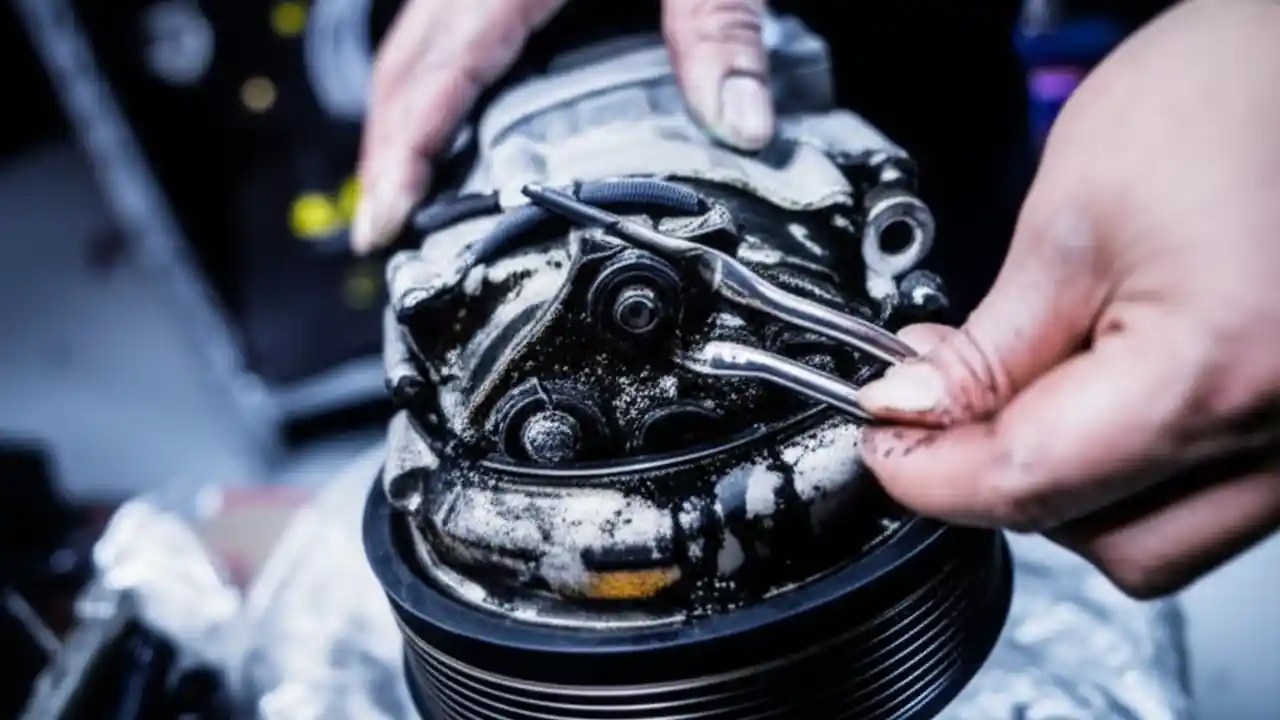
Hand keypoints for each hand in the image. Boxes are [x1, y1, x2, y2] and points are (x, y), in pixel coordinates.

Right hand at [351, 0, 775, 253]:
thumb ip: (721, 26)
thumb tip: (740, 124)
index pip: (437, 73)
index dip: (403, 154)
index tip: (384, 223)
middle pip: (404, 61)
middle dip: (387, 147)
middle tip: (385, 224)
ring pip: (419, 37)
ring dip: (407, 112)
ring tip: (413, 178)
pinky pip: (452, 13)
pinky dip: (441, 70)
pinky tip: (465, 99)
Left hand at [856, 0, 1279, 597]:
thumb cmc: (1226, 99)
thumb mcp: (1069, 223)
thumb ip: (987, 348)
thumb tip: (913, 413)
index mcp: (1215, 373)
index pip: (1029, 482)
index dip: (928, 473)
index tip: (881, 442)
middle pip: (1100, 537)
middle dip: (999, 483)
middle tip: (938, 407)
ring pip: (1156, 538)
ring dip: (1066, 487)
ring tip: (1018, 386)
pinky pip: (1204, 500)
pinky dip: (1128, 469)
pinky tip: (1089, 394)